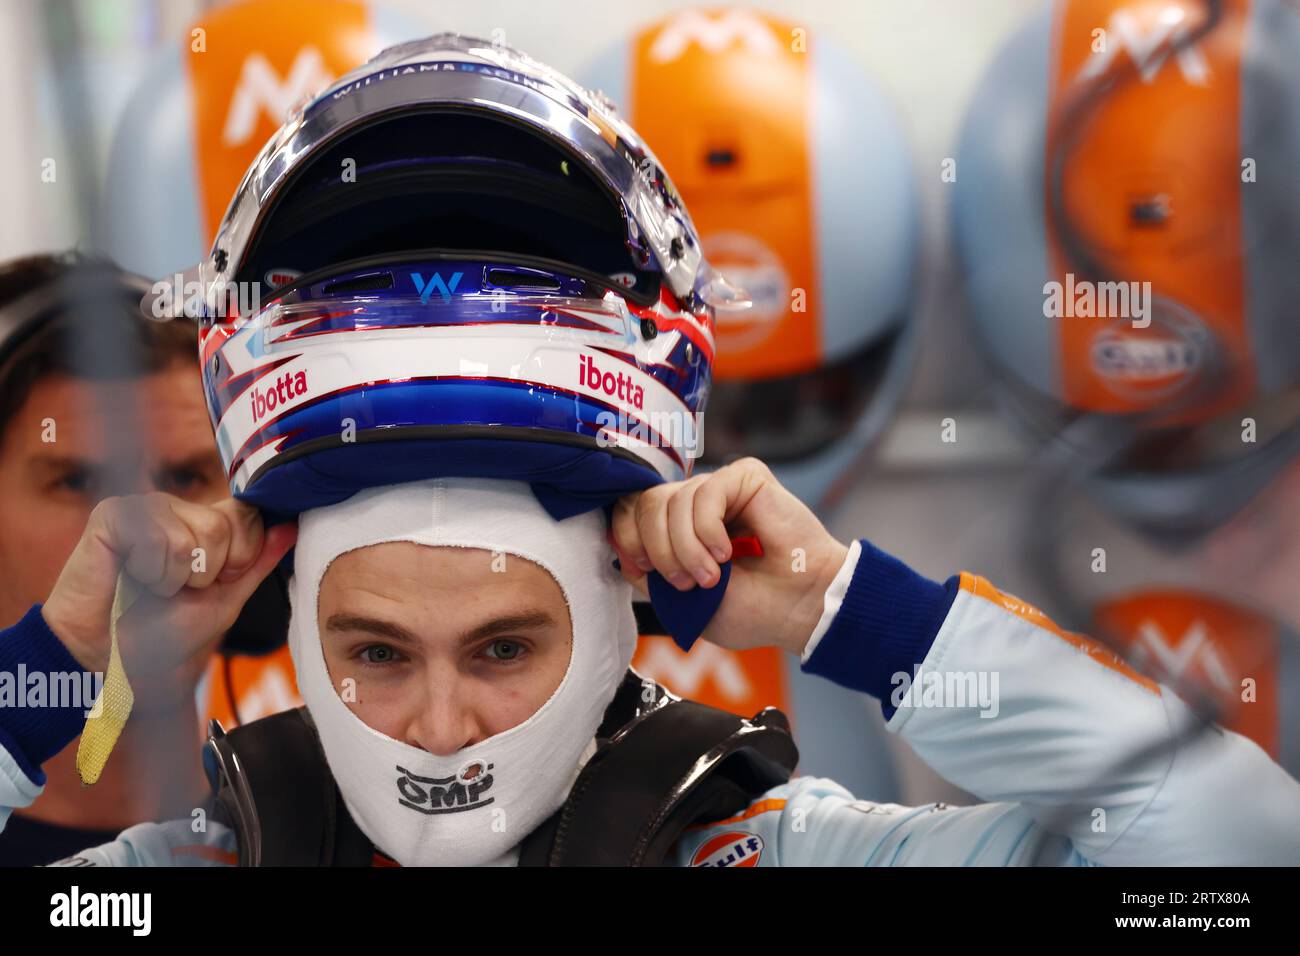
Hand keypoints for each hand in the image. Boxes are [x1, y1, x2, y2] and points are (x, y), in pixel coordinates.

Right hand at [42, 494, 296, 706]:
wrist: (113, 659)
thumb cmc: (163, 633)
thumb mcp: (225, 599)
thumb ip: (257, 561)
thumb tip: (289, 526)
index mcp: (205, 523)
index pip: (248, 514)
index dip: (238, 558)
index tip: (212, 582)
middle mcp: (178, 508)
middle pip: (222, 527)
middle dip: (205, 573)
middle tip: (175, 588)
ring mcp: (145, 507)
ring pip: (189, 539)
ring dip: (173, 578)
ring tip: (151, 586)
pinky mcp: (113, 515)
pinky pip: (155, 539)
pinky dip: (149, 572)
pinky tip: (130, 577)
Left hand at [610, 457, 848, 656]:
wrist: (800, 608)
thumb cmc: (751, 609)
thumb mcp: (683, 601)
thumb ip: (649, 572)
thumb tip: (618, 547)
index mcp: (679, 529)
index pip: (630, 510)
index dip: (627, 537)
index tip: (644, 569)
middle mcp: (696, 504)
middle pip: (646, 502)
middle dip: (657, 549)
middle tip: (686, 583)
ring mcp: (720, 488)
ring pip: (673, 500)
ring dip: (686, 548)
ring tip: (713, 576)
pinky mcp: (746, 477)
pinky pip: (705, 492)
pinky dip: (708, 531)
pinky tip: (727, 553)